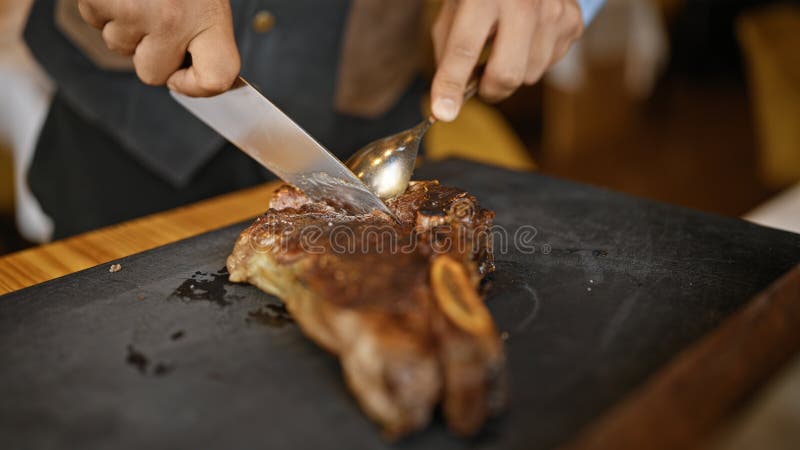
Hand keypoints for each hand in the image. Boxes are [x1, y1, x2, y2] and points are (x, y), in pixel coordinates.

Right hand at [77, 0, 239, 95]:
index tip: (185, 77)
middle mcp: (174, 19)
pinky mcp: (101, 0)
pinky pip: (95, 22)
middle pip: (153, 74)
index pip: (217, 76)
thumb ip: (204, 32)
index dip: (199, 86)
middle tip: (155, 18)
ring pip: (120, 48)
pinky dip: (102, 7)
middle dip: (150, 54)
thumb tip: (192, 73)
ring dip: (124, 26)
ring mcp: (135, 12)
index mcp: (209, 15)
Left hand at [431, 0, 583, 120]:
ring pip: (530, 76)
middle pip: (506, 74)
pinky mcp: (572, 22)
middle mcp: (523, 2)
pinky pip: (549, 65)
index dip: (451, 84)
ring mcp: (553, 11)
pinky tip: (529, 35)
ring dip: (514, 71)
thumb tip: (449, 99)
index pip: (464, 48)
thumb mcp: (456, 8)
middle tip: (481, 84)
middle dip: (489, 90)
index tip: (444, 112)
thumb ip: (448, 50)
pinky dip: (534, 59)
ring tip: (509, 42)